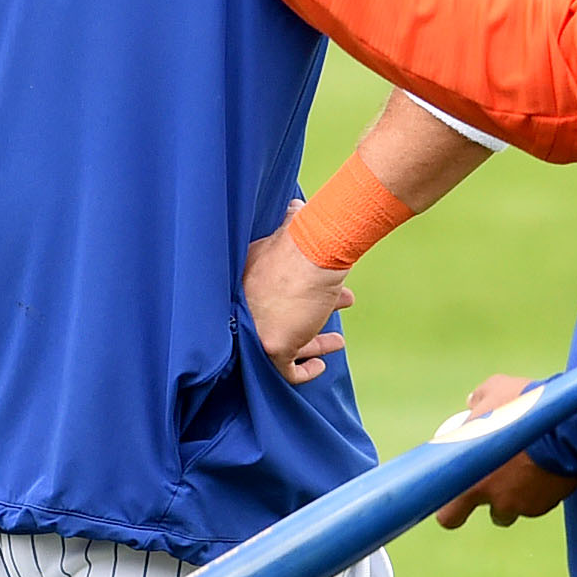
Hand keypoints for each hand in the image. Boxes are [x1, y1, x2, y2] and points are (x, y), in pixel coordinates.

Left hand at [243, 203, 351, 384]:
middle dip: (305, 318)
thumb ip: (289, 219)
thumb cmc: (305, 237)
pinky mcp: (272, 347)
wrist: (313, 251)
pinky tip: (319, 363)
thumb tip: (298, 205)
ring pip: (280, 346)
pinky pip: (286, 371)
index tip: (308, 300)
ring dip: (311, 343)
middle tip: (329, 313)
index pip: (258, 299)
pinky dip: (304, 371)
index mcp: (243, 277)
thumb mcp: (289, 227)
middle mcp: (242, 306)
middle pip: (272, 322)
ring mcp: (255, 328)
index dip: (286, 299)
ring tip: (334, 341)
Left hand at [432, 372, 576, 527]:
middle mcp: (495, 499)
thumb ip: (479, 399)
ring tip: (529, 471)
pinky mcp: (548, 503)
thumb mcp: (496, 390)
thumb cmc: (525, 408)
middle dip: (495, 505)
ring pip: (519, 509)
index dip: (451, 510)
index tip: (457, 498)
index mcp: (469, 481)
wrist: (567, 425)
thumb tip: (472, 402)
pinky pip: (541, 501)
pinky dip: (543, 489)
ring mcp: (523, 504)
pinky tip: (548, 469)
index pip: (448, 516)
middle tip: (501, 485)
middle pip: (493, 516)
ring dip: (521, 496)